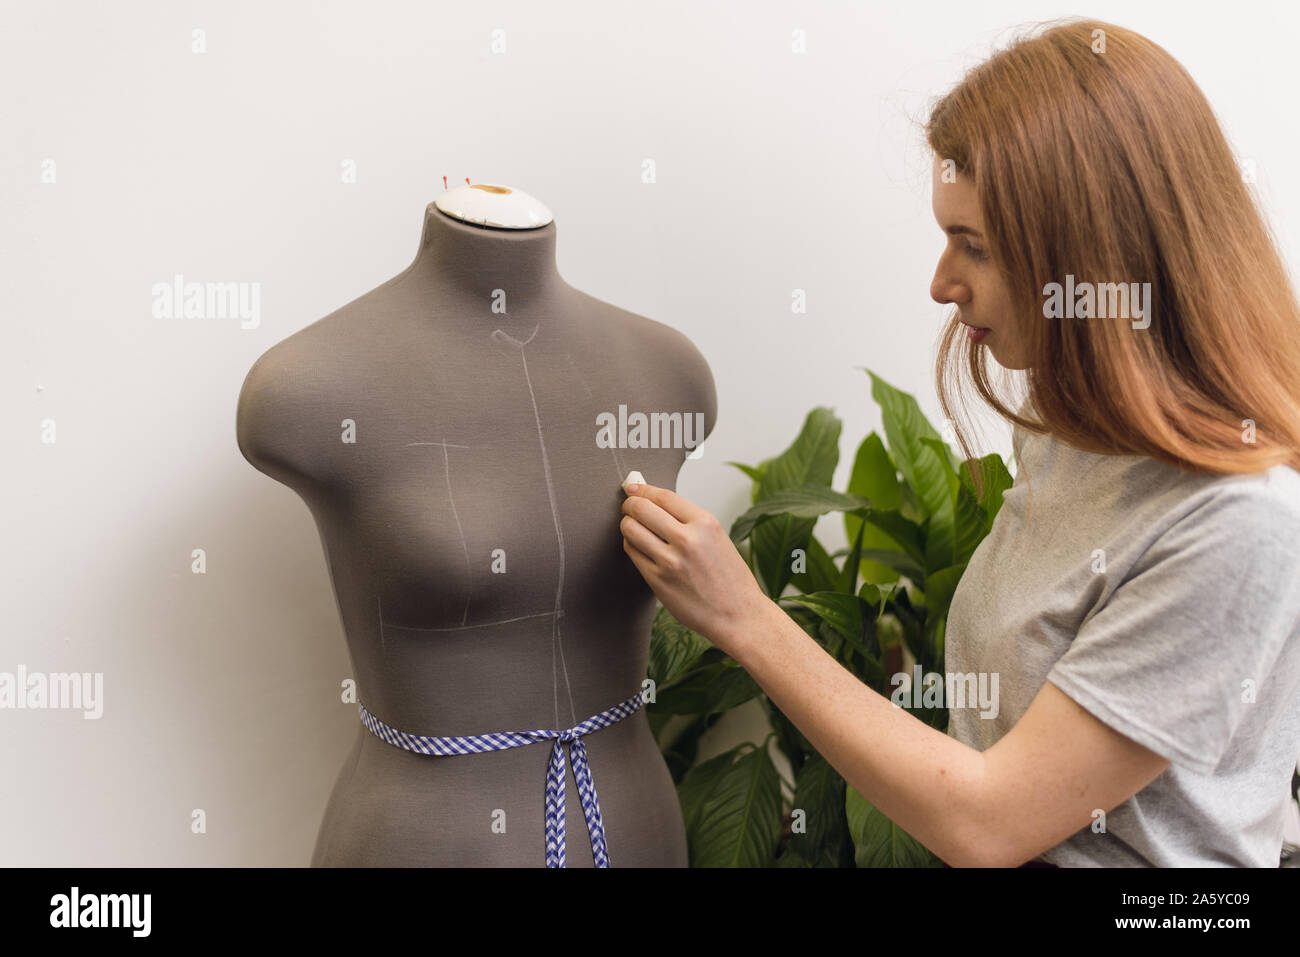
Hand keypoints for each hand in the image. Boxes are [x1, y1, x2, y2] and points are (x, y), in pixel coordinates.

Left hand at [619, 481, 769, 658]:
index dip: (643, 489)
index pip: (663, 496)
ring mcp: (670, 561)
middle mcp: (687, 539)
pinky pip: (633, 552)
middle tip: (628, 506)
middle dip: (629, 504)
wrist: (738, 615)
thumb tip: (656, 502)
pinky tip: (640, 546)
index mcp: (705, 524)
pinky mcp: (657, 580)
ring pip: (631, 529)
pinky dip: (632, 545)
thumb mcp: (717, 537)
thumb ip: (688, 520)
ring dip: (627, 524)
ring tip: (633, 526)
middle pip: (641, 509)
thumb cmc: (730, 579)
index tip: (634, 487)